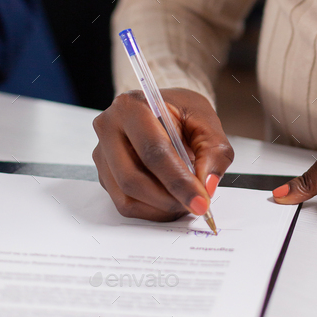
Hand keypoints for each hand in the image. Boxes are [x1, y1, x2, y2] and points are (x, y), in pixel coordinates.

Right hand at [93, 88, 233, 221]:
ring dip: (162, 207)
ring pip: (128, 196)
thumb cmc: (182, 113)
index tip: (201, 200)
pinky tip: (171, 201)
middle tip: (197, 204)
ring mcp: (102, 154)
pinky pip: (125, 203)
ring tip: (186, 199)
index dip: (178, 180)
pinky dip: (152, 210)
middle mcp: (109, 129)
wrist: (165, 111)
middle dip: (170, 198)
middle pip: (133, 178)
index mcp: (132, 106)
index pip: (153, 150)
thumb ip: (213, 152)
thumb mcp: (206, 123)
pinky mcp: (105, 175)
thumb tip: (208, 186)